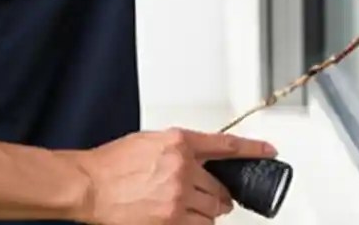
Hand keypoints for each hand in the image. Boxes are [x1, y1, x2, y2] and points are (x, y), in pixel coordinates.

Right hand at [75, 128, 278, 224]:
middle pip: (221, 188)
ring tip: (185, 208)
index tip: (268, 151)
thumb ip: (177, 149)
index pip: (226, 145)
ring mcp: (178, 195)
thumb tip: (197, 161)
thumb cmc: (111, 165)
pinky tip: (182, 218)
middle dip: (218, 195)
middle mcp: (182, 167)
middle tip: (207, 197)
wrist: (90, 186)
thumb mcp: (147, 142)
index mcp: (177, 142)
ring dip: (207, 212)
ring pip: (213, 210)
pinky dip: (197, 224)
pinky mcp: (172, 220)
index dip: (252, 149)